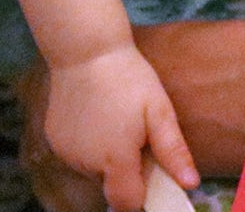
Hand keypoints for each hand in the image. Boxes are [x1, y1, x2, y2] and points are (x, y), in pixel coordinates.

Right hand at [39, 43, 196, 211]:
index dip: (141, 194)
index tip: (149, 171)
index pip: (127, 203)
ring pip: (92, 170)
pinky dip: (86, 146)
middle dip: (124, 170)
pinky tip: (94, 116)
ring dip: (105, 158)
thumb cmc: (128, 77)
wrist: (85, 48)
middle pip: (110, 185)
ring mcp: (65, 151)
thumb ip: (173, 151)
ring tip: (114, 121)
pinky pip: (76, 154)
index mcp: (114, 159)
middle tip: (135, 135)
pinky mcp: (53, 138)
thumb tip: (192, 184)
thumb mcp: (159, 110)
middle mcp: (84, 162)